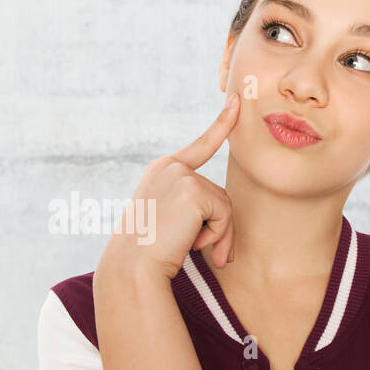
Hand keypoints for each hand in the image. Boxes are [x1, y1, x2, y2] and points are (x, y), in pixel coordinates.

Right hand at [98, 93, 240, 282]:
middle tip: (203, 253)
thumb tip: (228, 250)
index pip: (200, 146)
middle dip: (219, 228)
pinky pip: (225, 215)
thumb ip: (195, 218)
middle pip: (219, 194)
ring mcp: (182, 175)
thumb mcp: (169, 225)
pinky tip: (190, 242)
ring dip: (218, 235)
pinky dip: (216, 236)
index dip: (221, 125)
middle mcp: (171, 167)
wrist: (132, 266)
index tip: (236, 103)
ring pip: (225, 206)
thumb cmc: (148, 254)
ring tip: (189, 247)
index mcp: (161, 171)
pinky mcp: (194, 190)